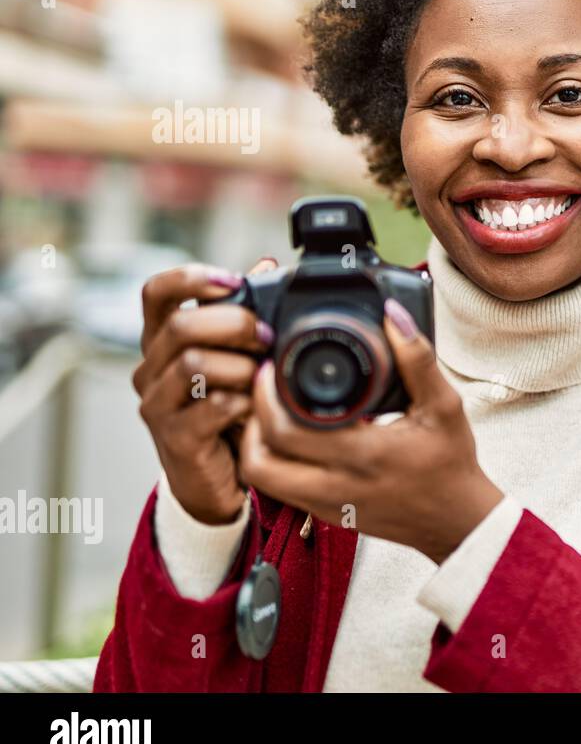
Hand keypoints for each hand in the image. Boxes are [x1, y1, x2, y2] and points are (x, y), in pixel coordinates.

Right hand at [134, 257, 277, 524]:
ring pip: (193, 365)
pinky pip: (211, 407)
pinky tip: (255, 407)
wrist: (216, 477)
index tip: (233, 282)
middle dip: (234, 324)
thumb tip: (264, 265)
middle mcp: (151, 368)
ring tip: (261, 378)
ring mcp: (158, 404)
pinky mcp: (175, 438)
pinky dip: (242, 402)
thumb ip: (245, 312)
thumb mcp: (236, 356)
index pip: (156, 292)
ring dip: (240, 367)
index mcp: (162, 340)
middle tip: (266, 338)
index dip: (191, 278)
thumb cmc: (226, 409)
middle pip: (181, 326)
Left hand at [238, 299, 503, 563]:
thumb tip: (393, 316)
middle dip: (253, 414)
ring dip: (254, 442)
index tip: (271, 366)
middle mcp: (338, 485)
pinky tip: (286, 436)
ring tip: (269, 411)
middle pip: (261, 457)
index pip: (288, 431)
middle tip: (263, 384)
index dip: (267, 396)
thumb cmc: (450, 462)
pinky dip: (270, 460)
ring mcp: (327, 505)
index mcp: (365, 455)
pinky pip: (277, 489)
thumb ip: (418, 359)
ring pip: (261, 478)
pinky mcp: (325, 514)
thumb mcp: (443, 405)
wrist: (456, 520)